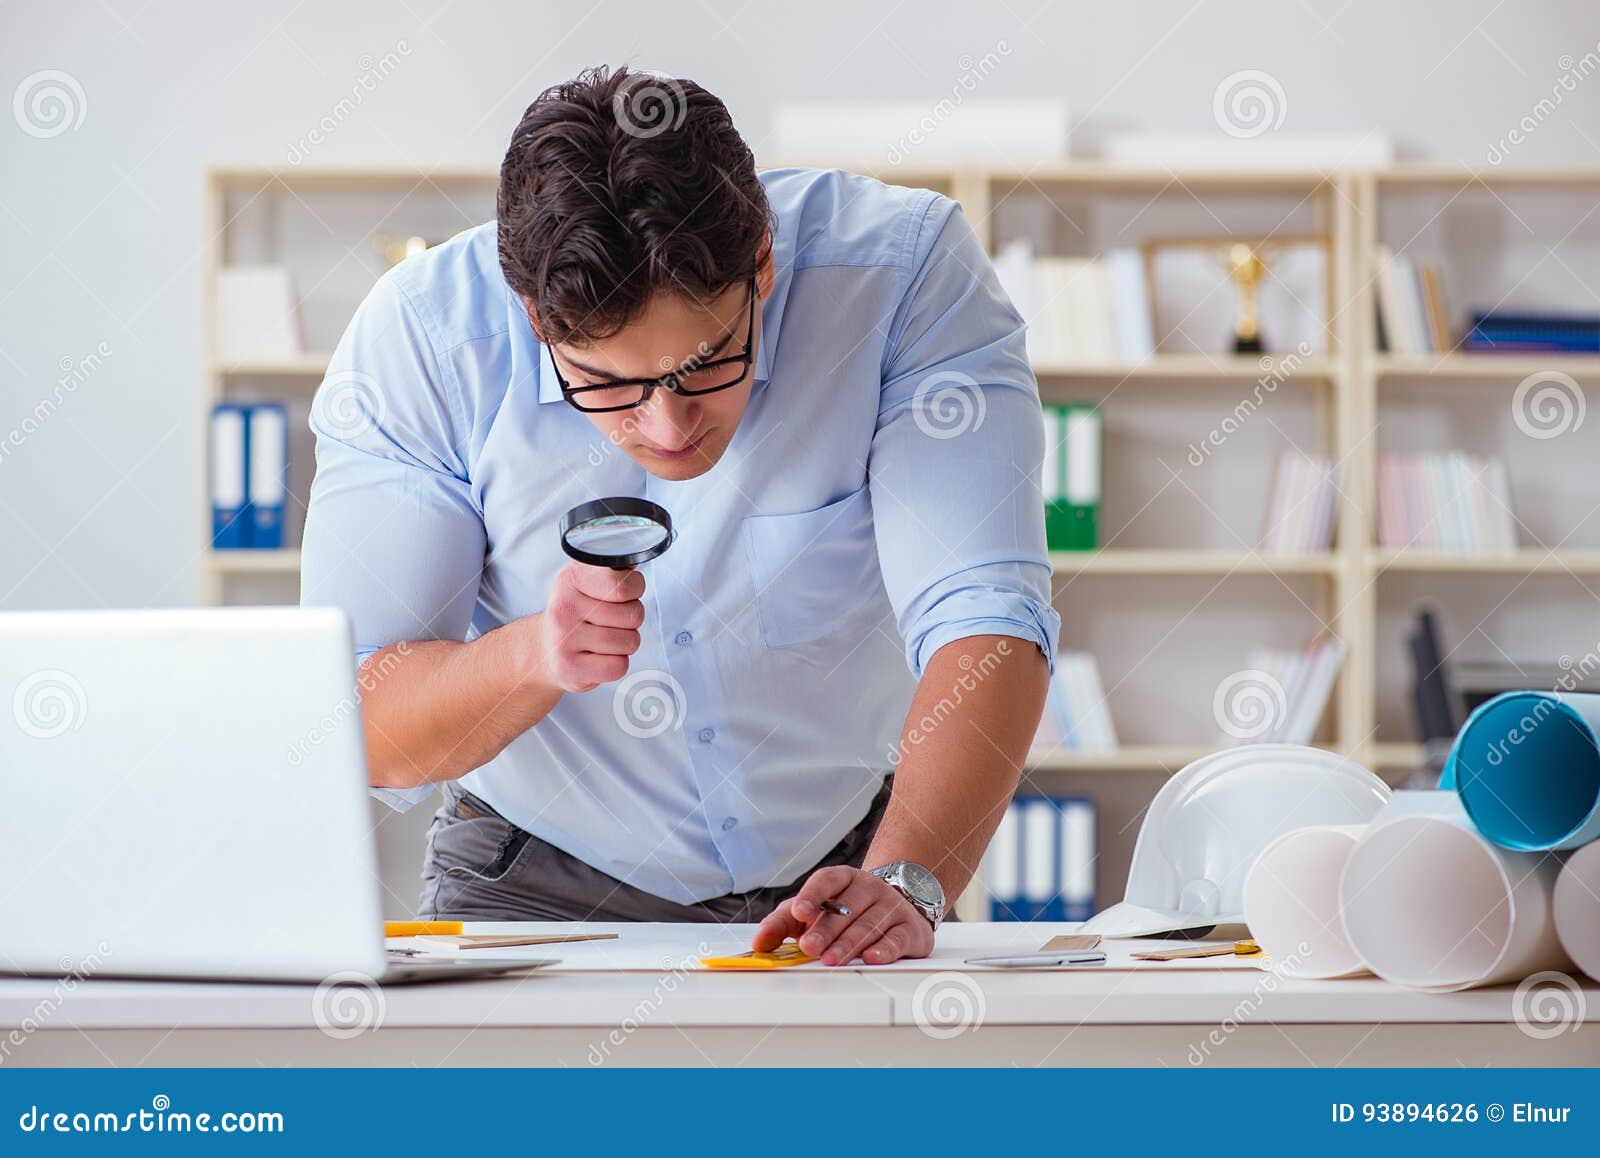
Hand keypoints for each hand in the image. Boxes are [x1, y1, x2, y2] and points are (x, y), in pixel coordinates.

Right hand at [534, 562, 644, 692]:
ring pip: (629, 641)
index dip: (634, 589)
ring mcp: (563, 639)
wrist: (544, 649)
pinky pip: (618, 666)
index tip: (624, 593)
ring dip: (625, 643)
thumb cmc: (575, 614)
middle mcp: (564, 607)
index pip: (623, 584)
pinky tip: (599, 657)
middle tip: (613, 621)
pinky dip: (616, 664)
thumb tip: (636, 555)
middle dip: (632, 619)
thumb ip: (614, 569)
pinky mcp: (568, 668)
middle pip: (633, 615)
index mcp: (570, 579)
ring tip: (605, 639)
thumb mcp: (587, 582)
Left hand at [752, 865, 935, 965]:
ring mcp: (891, 906)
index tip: (800, 911)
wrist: (898, 904)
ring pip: (869, 925)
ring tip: (830, 959)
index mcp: (843, 879)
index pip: (827, 880)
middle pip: (846, 909)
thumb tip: (759, 943)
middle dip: (826, 930)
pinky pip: (896, 938)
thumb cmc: (848, 910)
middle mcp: (869, 888)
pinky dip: (884, 949)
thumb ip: (783, 923)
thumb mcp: (813, 910)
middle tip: (809, 947)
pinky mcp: (909, 928)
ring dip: (848, 944)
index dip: (812, 894)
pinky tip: (870, 957)